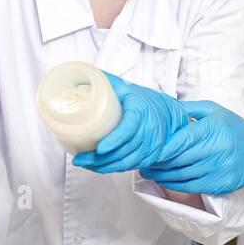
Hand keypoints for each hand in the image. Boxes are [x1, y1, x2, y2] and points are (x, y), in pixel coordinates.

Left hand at [72, 72, 187, 172]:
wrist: (164, 110)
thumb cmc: (140, 98)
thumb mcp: (123, 86)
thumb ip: (104, 81)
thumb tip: (79, 76)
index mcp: (140, 109)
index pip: (129, 128)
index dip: (115, 140)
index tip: (100, 149)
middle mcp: (149, 128)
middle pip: (125, 149)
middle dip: (101, 159)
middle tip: (80, 159)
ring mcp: (152, 144)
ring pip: (128, 161)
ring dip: (105, 167)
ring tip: (85, 164)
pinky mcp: (151, 155)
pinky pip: (132, 166)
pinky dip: (115, 169)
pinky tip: (100, 168)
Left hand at [139, 100, 243, 194]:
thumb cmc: (233, 128)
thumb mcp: (213, 110)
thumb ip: (188, 110)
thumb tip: (162, 111)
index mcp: (213, 128)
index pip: (181, 140)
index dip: (161, 147)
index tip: (146, 148)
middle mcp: (218, 149)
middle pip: (179, 158)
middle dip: (157, 161)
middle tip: (140, 160)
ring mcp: (220, 168)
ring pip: (183, 174)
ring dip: (161, 175)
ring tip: (146, 171)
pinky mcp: (221, 183)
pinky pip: (192, 186)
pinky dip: (174, 185)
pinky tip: (162, 180)